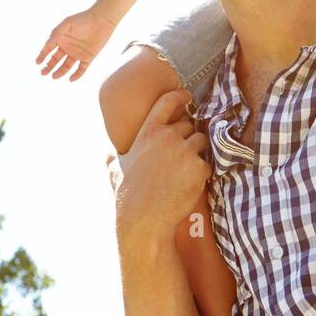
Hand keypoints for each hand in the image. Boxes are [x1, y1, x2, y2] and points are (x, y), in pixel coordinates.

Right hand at [36, 7, 117, 80]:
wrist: (102, 19)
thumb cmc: (83, 19)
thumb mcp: (67, 23)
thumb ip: (56, 33)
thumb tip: (47, 44)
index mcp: (61, 39)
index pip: (49, 49)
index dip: (42, 56)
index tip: (37, 62)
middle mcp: (68, 47)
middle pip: (55, 60)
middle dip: (48, 66)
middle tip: (43, 73)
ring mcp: (77, 53)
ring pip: (66, 66)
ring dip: (60, 72)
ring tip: (54, 76)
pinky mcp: (88, 58)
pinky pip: (81, 69)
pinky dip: (77, 75)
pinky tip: (71, 78)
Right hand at [105, 89, 210, 247]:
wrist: (144, 220)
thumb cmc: (128, 197)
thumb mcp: (116, 170)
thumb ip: (114, 157)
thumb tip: (108, 154)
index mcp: (147, 133)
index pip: (166, 103)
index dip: (179, 96)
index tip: (187, 95)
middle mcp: (167, 137)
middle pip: (188, 124)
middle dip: (187, 136)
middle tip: (181, 155)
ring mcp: (185, 151)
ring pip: (200, 141)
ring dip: (197, 151)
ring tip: (185, 170)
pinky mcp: (199, 168)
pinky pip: (207, 163)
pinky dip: (202, 173)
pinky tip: (190, 184)